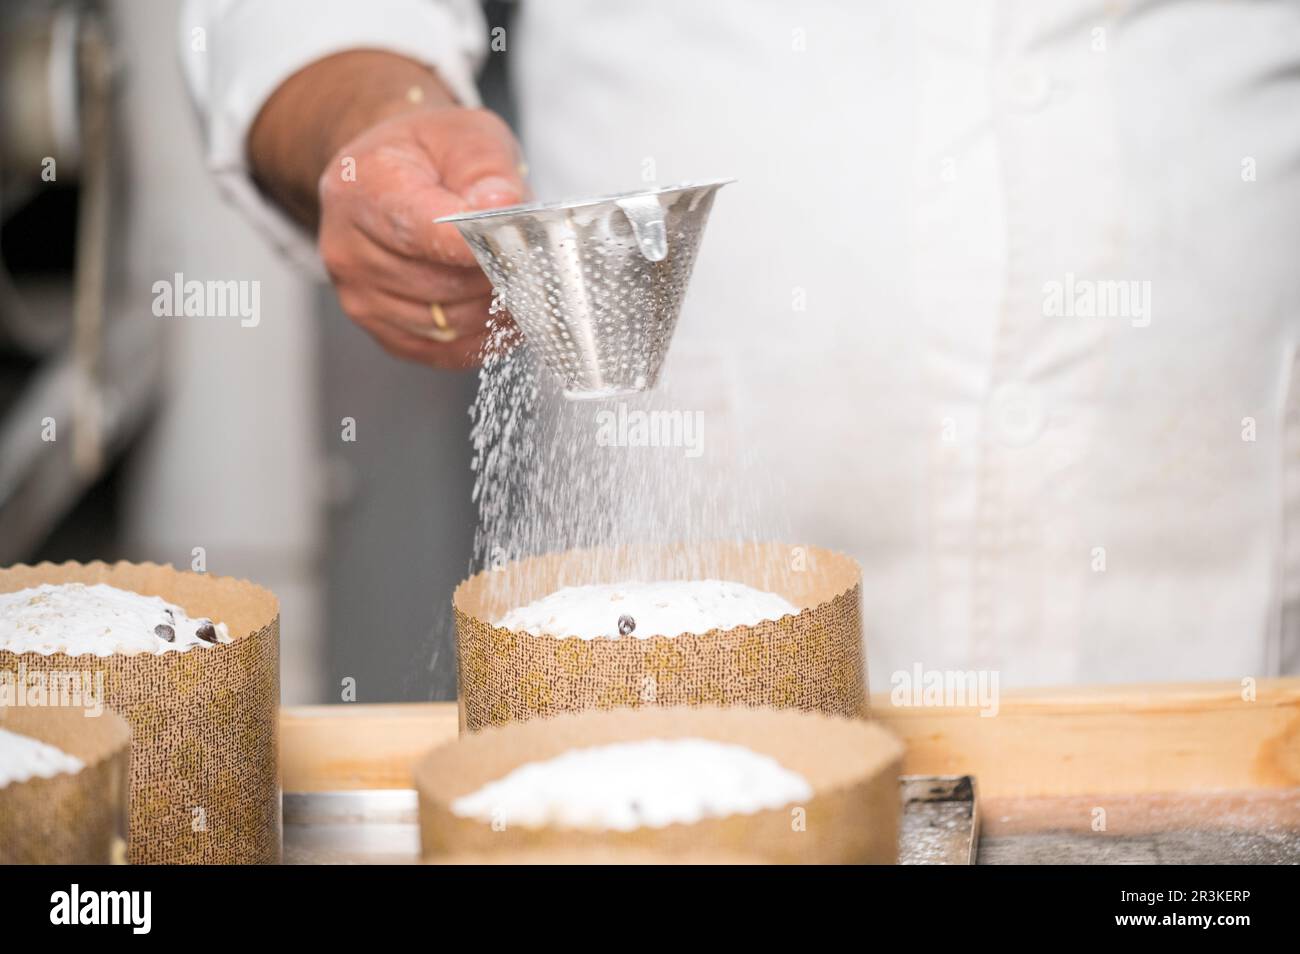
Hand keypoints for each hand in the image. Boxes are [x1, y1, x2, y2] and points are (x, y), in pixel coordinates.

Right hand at [318, 107, 525, 366]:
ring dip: (493, 307)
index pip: (420, 230)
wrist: (390, 176)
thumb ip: (487, 168)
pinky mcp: (382, 331)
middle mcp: (348, 248)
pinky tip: (502, 311)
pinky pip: (445, 351)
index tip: (516, 245)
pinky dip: (484, 336)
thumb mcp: (466, 136)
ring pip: (448, 323)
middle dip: (495, 274)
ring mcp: (360, 297)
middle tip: (530, 258)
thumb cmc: (429, 154)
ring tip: (516, 277)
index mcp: (361, 188)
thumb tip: (501, 205)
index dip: (476, 246)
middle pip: (440, 283)